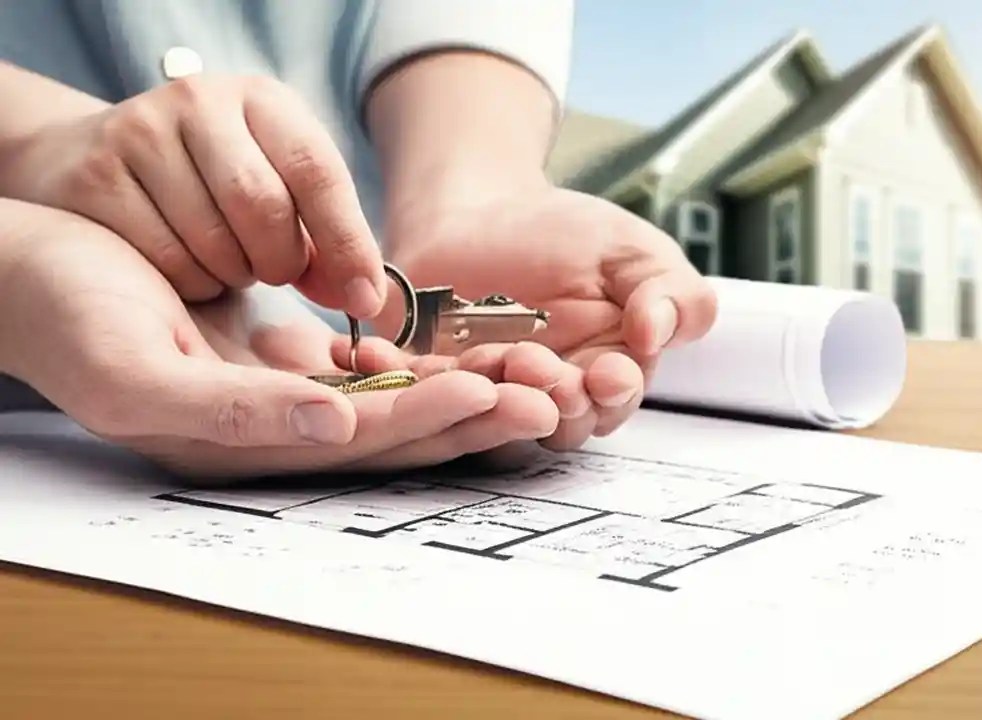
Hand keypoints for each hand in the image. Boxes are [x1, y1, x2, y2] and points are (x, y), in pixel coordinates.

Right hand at [0, 74, 386, 317]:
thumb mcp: (278, 189)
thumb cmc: (211, 185)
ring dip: (233, 274)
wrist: (93, 159)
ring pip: (213, 237)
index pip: (318, 171)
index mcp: (263, 101)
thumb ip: (325, 241)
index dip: (347, 243)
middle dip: (280, 261)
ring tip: (227, 263)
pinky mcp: (96, 173)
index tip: (365, 299)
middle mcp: (201, 101)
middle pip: (263, 205)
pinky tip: (185, 268)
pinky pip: (163, 256)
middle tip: (272, 273)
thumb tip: (366, 299)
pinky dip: (188, 281)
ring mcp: (141, 131)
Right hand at [0, 199, 563, 479]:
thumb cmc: (70, 317)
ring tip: (529, 372)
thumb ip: (236, 410)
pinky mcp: (282, 365)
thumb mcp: (141, 373)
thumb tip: (336, 426)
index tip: (495, 391)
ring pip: (392, 400)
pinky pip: (368, 369)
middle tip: (552, 397)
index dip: (430, 416)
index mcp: (243, 447)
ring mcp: (280, 401)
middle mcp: (273, 434)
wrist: (32, 270)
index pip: (360, 440)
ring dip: (459, 385)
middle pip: (394, 429)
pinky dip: (417, 358)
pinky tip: (464, 345)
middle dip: (473, 413)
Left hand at [380, 180, 718, 450]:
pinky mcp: (424, 385)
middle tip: (538, 364)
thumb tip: (660, 333)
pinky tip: (386, 356)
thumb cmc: (561, 232)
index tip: (609, 371)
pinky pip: (409, 393)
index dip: (613, 393)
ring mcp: (485, 397)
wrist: (475, 209)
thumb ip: (670, 292)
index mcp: (604, 373)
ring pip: (488, 417)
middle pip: (555, 422)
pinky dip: (396, 378)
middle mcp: (546, 397)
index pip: (614, 401)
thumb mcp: (631, 250)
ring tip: (485, 364)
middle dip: (551, 399)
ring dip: (487, 398)